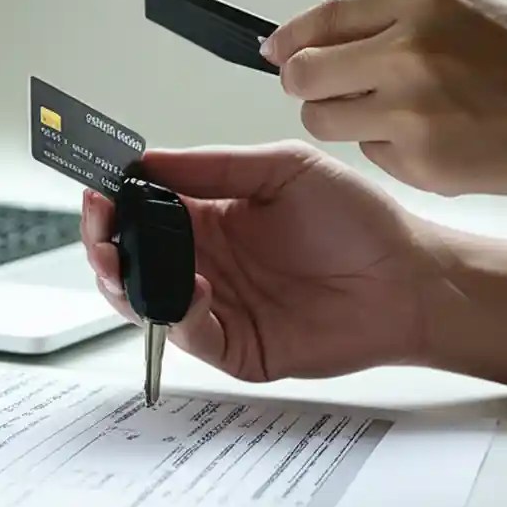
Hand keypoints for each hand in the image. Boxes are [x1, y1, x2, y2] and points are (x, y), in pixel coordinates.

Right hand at [82, 141, 439, 381]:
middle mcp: (204, 261)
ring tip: (120, 259)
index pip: (140, 207)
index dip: (111, 200)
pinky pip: (187, 336)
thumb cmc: (358, 221)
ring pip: (143, 301)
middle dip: (101, 243)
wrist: (410, 280)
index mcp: (209, 215)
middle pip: (128, 258)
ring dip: (122, 282)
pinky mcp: (234, 346)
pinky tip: (197, 290)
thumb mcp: (284, 169)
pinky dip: (179, 317)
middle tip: (98, 227)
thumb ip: (213, 167)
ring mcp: (215, 306)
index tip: (96, 188)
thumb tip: (147, 160)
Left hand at [261, 0, 506, 195]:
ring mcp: (408, 112)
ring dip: (338, 119)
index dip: (289, 40)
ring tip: (387, 114)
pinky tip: (430, 138)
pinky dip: (387, 149)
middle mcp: (405, 54)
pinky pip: (368, 155)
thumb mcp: (458, 10)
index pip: (320, 21)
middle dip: (305, 84)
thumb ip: (385, 21)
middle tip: (326, 89)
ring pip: (322, 122)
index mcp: (418, 4)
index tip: (275, 50)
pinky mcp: (417, 163)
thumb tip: (311, 40)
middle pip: (303, 76)